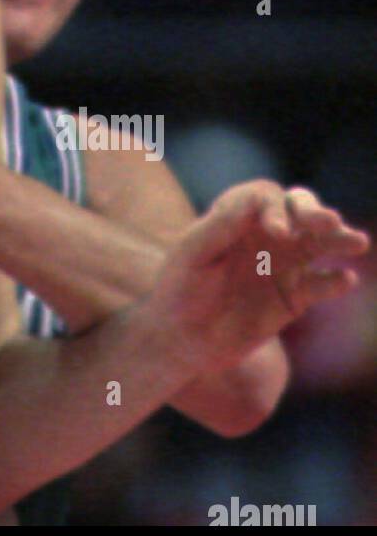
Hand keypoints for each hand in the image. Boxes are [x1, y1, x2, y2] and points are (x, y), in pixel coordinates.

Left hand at [149, 181, 369, 372]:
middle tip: (329, 221)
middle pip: (298, 209)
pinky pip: (320, 285)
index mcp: (236, 216)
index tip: (278, 232)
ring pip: (318, 243)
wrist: (182, 338)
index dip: (275, 207)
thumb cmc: (179, 288)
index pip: (265, 196)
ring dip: (337, 239)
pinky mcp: (294, 296)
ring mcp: (282, 263)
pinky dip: (334, 282)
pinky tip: (345, 279)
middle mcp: (263, 234)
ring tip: (357, 242)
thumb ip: (222, 226)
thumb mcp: (192, 254)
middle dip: (314, 212)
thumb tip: (257, 198)